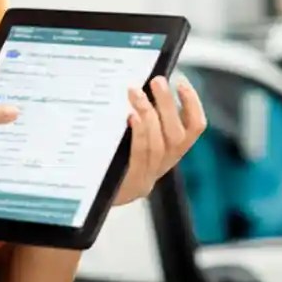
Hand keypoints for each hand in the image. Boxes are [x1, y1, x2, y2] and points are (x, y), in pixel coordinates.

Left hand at [113, 74, 206, 206]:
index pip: (194, 129)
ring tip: (136, 92)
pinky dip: (139, 134)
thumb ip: (137, 118)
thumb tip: (139, 85)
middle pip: (176, 134)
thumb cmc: (104, 159)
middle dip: (168, 105)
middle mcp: (163, 166)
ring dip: (150, 114)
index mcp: (168, 153)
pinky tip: (131, 116)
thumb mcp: (125, 138)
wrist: (86, 200)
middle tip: (156, 81)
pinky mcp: (131, 184)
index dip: (192, 105)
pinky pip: (140, 156)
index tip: (180, 82)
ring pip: (160, 144)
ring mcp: (148, 177)